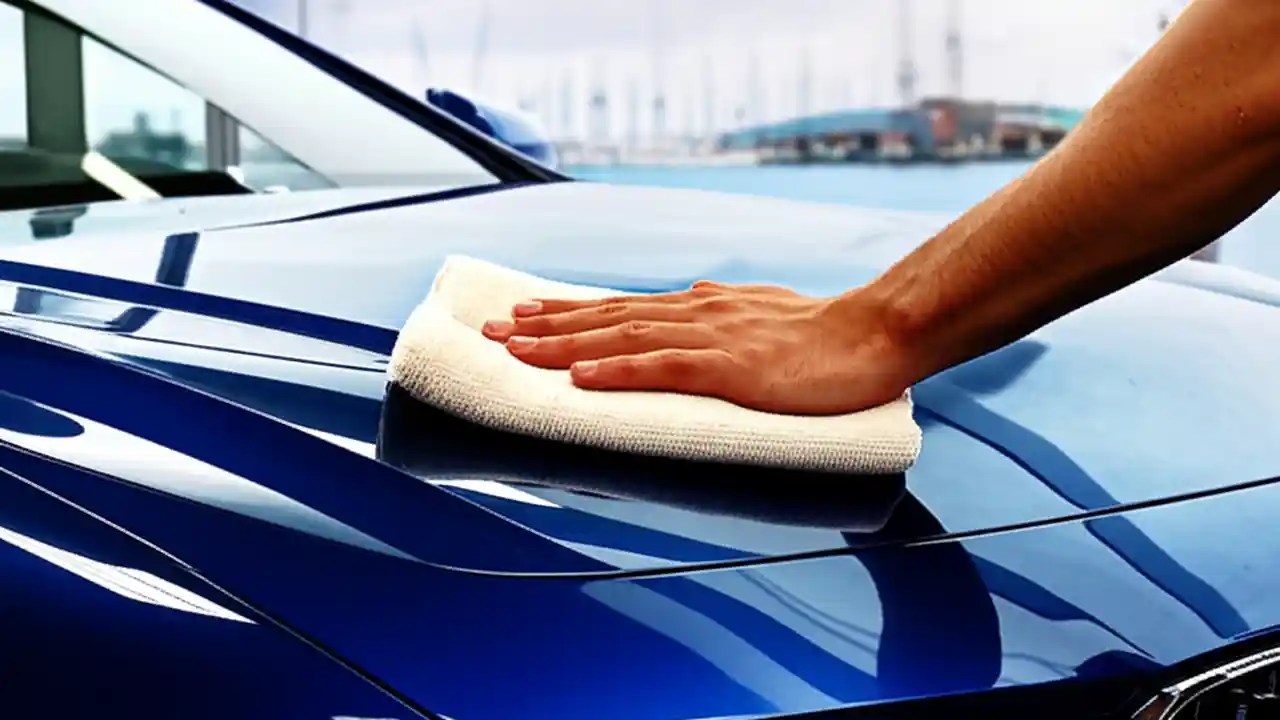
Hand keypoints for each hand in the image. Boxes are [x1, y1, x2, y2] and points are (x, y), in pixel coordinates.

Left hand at [480, 281, 915, 414]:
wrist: (872, 336)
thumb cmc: (822, 334)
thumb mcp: (759, 315)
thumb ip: (721, 313)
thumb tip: (689, 298)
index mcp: (701, 306)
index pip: (620, 307)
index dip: (568, 313)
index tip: (522, 316)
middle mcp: (695, 313)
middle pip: (606, 316)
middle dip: (545, 325)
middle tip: (492, 331)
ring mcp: (710, 337)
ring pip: (622, 335)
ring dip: (564, 343)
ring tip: (515, 348)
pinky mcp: (730, 366)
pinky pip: (662, 368)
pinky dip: (616, 369)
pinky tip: (580, 376)